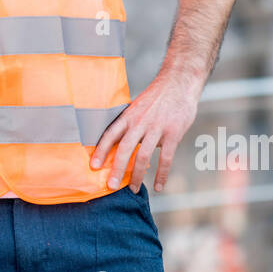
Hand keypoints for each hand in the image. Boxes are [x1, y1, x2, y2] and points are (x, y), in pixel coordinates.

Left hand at [89, 74, 199, 194]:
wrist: (179, 83)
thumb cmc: (157, 97)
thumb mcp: (138, 107)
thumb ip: (130, 124)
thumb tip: (120, 144)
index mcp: (129, 116)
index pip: (111, 134)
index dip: (101, 151)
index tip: (93, 166)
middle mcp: (140, 122)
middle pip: (124, 148)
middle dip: (117, 169)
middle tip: (111, 186)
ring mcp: (157, 128)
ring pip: (144, 156)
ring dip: (138, 175)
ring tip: (134, 189)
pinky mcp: (173, 133)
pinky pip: (166, 158)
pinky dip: (162, 174)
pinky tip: (159, 186)